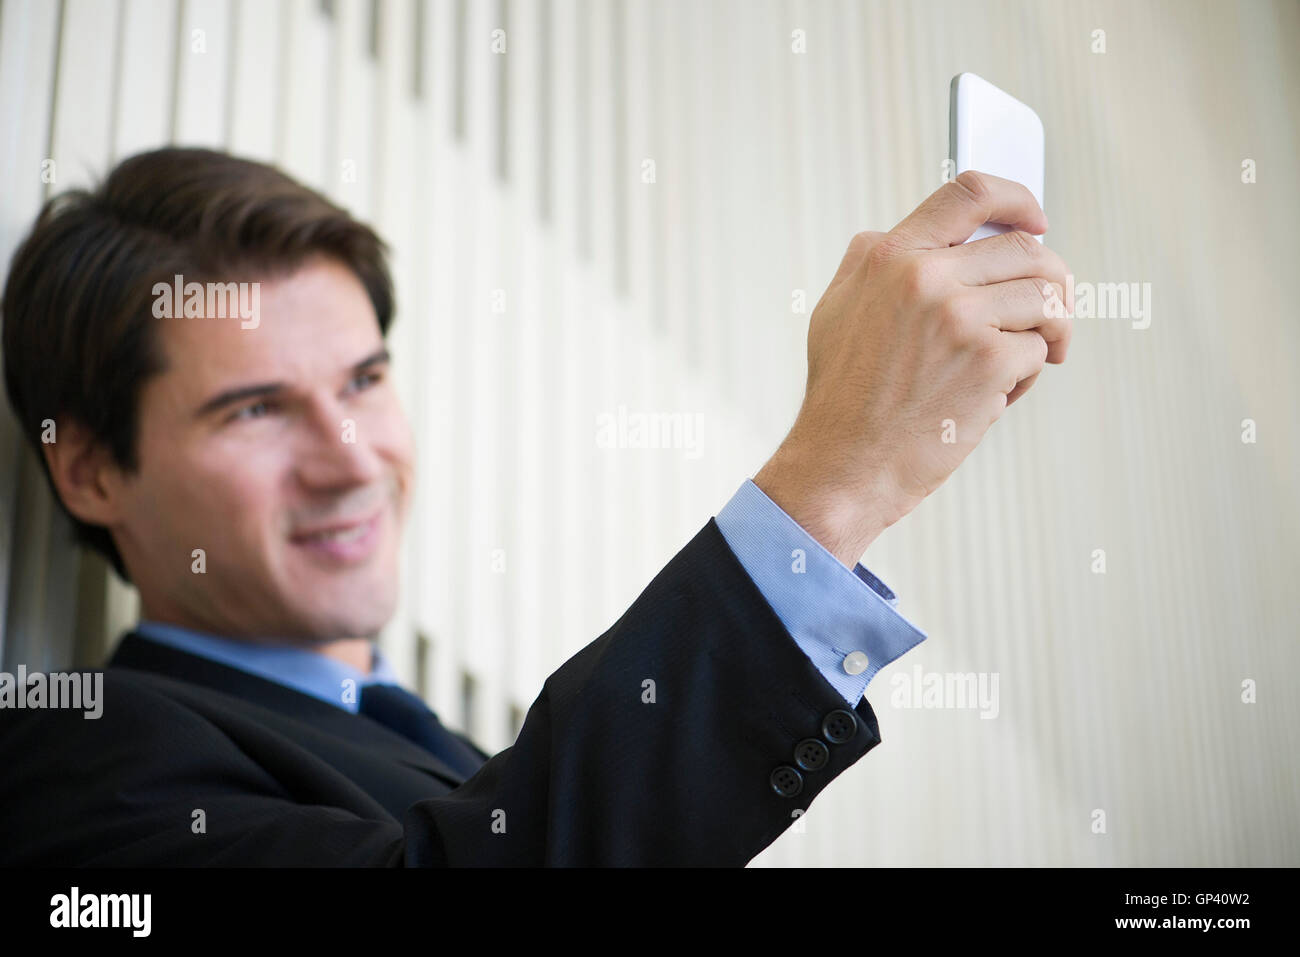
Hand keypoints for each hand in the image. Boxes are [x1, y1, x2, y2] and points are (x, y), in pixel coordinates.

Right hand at [754, 170, 1073, 565]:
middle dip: (1050, 283)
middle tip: (1047, 314)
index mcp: (890, 257)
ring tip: (1028, 356)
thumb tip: (917, 234)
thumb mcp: (837, 308)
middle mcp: (926, 277)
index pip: (969, 194)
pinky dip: (1027, 375)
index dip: (1017, 199)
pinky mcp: (989, 361)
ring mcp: (961, 317)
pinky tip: (994, 394)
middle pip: (1028, 249)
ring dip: (1049, 328)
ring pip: (1046, 296)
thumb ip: (873, 262)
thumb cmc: (841, 398)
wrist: (842, 466)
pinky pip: (1039, 349)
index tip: (1036, 219)